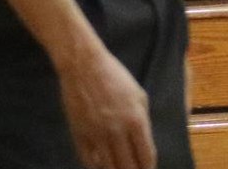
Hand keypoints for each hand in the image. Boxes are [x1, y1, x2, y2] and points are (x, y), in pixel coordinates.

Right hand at [58, 45, 156, 168]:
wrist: (84, 68)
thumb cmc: (116, 78)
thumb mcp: (139, 96)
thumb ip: (142, 120)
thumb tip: (143, 141)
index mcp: (136, 120)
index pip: (145, 155)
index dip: (148, 167)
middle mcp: (117, 131)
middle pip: (127, 165)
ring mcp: (96, 135)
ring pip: (108, 166)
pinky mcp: (79, 135)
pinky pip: (88, 160)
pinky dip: (96, 166)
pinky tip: (102, 166)